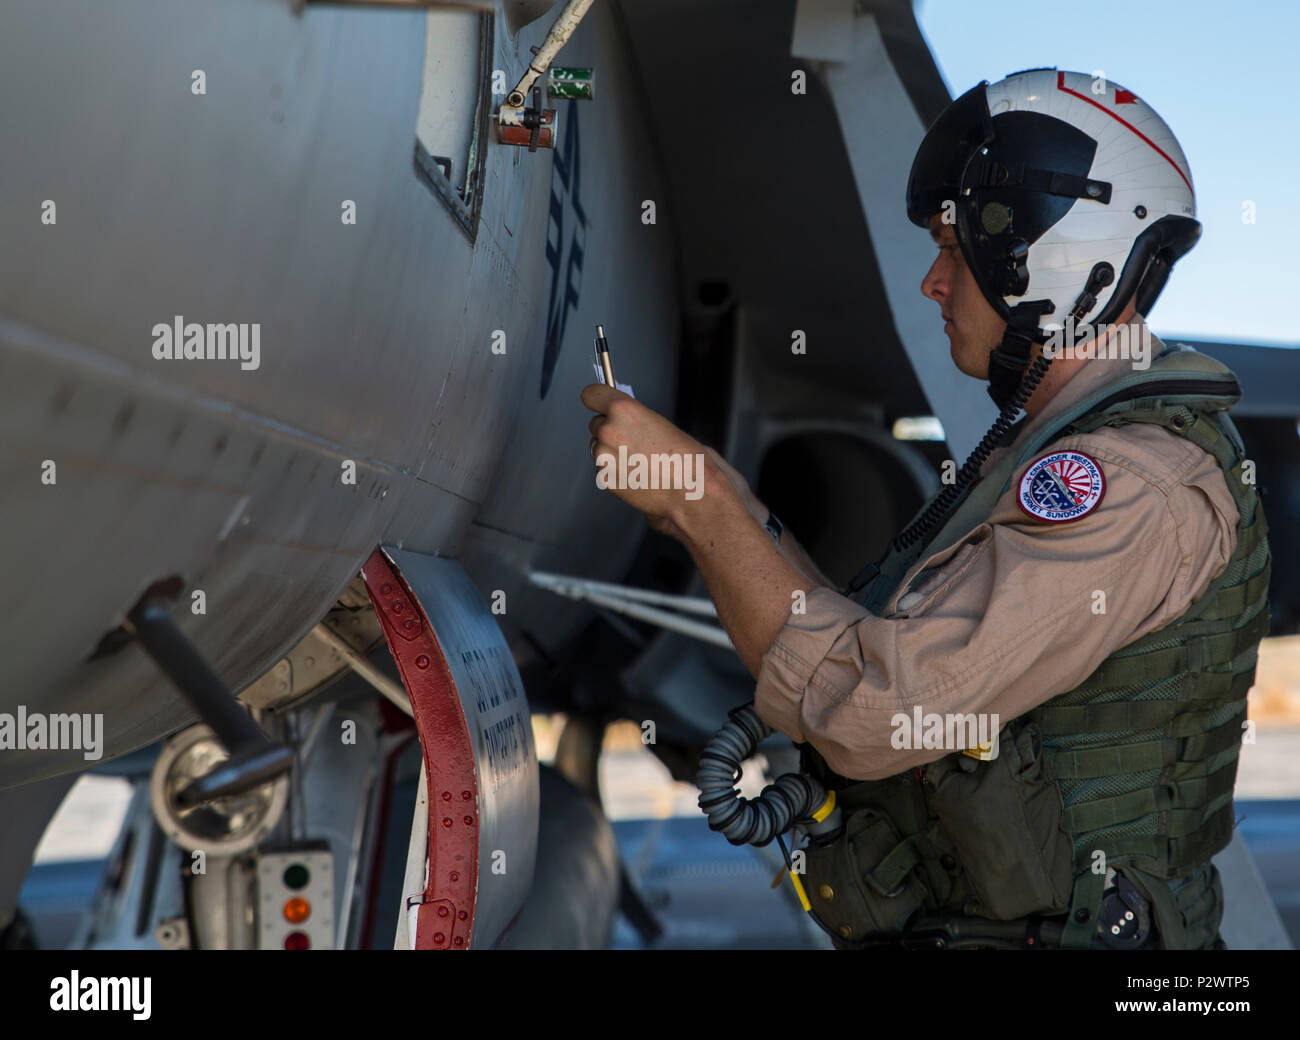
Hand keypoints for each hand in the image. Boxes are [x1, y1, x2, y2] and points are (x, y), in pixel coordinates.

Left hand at [581, 383, 713, 534]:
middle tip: (633, 441)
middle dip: (611, 430)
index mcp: (623, 410)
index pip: (592, 394)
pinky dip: (616, 472)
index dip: (598, 400)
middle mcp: (608, 431)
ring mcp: (604, 457)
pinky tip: (637, 474)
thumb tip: (623, 420)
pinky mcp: (604, 478)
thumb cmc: (685, 458)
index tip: (600, 403)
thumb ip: (633, 417)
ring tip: (639, 461)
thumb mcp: (659, 422)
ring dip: (612, 452)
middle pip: (596, 423)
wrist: (690, 490)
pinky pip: (603, 469)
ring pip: (599, 448)